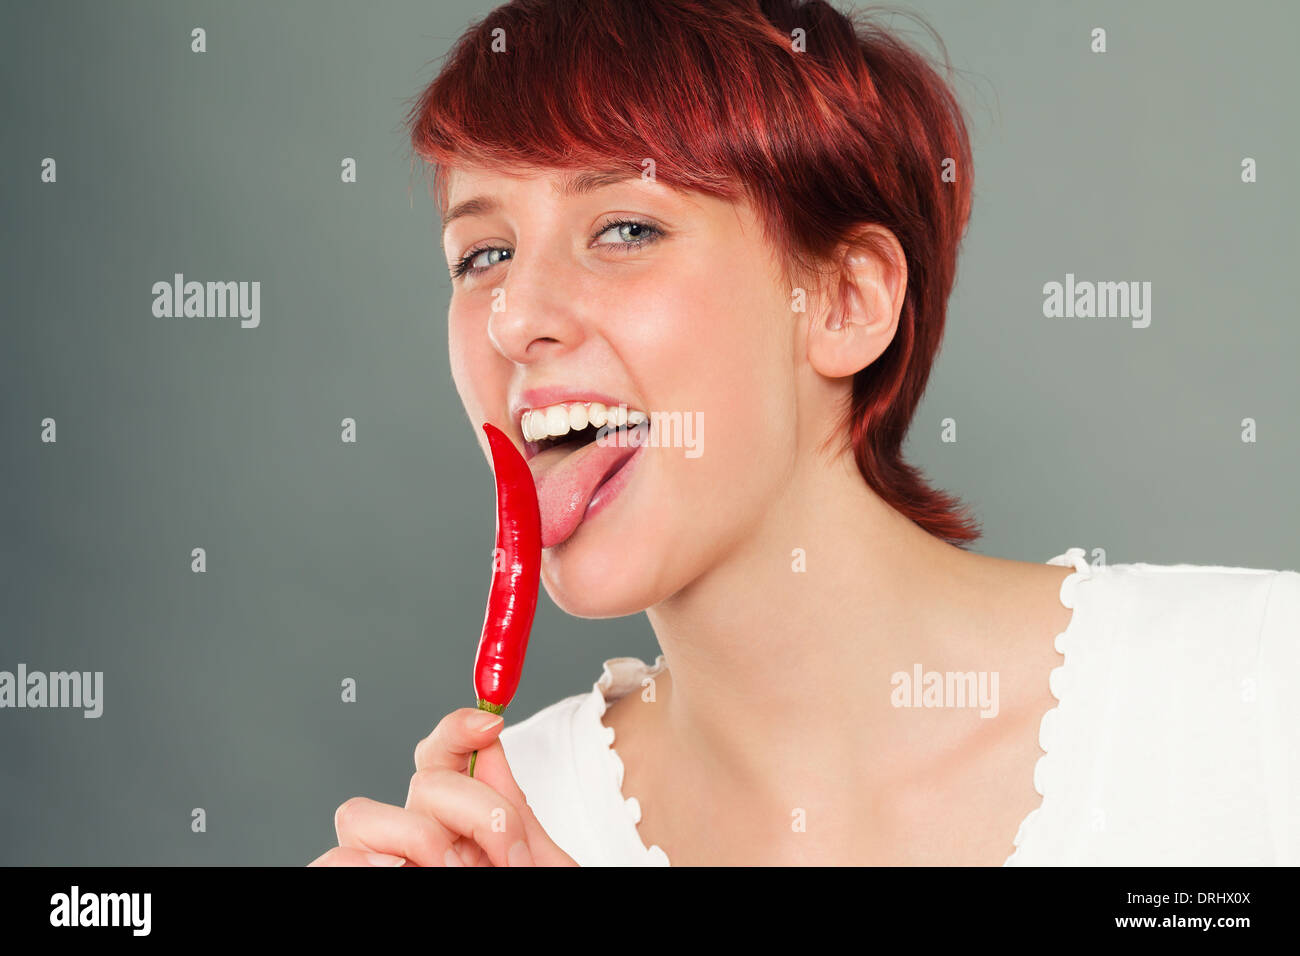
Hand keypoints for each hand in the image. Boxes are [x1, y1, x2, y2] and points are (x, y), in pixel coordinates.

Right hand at [308, 707, 577, 866]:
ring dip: (417, 839)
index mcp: (462, 825)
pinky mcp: (355, 892)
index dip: (457, 728)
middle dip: (470, 808)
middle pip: (417, 780)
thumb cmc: (530, 923)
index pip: (441, 755)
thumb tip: (490, 739)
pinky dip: (365, 865)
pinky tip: (402, 876)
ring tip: (454, 877)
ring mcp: (382, 869)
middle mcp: (417, 842)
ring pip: (358, 814)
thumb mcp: (538, 868)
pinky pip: (331, 861)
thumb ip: (513, 811)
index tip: (490, 722)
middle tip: (504, 858)